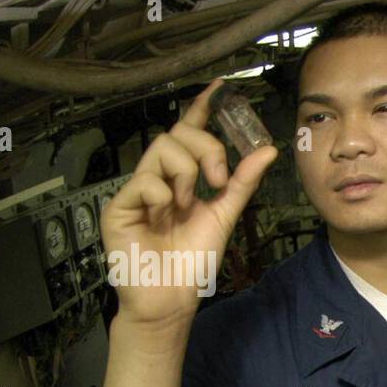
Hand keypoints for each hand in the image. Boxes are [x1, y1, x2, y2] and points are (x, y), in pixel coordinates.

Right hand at [100, 76, 277, 328]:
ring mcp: (137, 191)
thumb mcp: (225, 216)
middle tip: (219, 181)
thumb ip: (243, 183)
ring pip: (161, 149)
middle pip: (177, 134)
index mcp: (181, 179)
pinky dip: (164, 195)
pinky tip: (167, 215)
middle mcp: (158, 179)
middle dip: (206, 150)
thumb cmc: (193, 262)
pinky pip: (144, 180)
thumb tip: (268, 150)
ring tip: (189, 205)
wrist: (172, 299)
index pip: (188, 134)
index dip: (201, 108)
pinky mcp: (118, 207)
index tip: (221, 87)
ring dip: (187, 174)